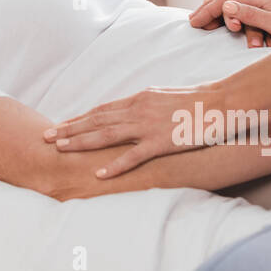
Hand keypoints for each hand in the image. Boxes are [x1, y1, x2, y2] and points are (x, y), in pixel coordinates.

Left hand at [42, 86, 212, 178]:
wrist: (224, 102)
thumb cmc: (199, 101)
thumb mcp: (166, 97)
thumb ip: (147, 105)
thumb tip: (132, 110)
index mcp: (140, 98)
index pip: (102, 110)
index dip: (79, 118)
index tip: (60, 125)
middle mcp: (138, 109)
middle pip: (96, 120)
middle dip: (69, 128)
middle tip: (45, 136)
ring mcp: (148, 125)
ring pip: (106, 134)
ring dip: (80, 141)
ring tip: (59, 148)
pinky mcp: (162, 141)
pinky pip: (134, 156)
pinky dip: (115, 165)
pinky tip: (99, 174)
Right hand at [189, 0, 270, 47]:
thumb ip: (251, 15)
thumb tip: (225, 5)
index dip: (207, 9)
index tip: (194, 23)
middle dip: (210, 7)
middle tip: (195, 21)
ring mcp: (270, 0)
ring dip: (224, 11)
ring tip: (210, 23)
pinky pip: (249, 6)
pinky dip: (236, 13)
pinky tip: (233, 20)